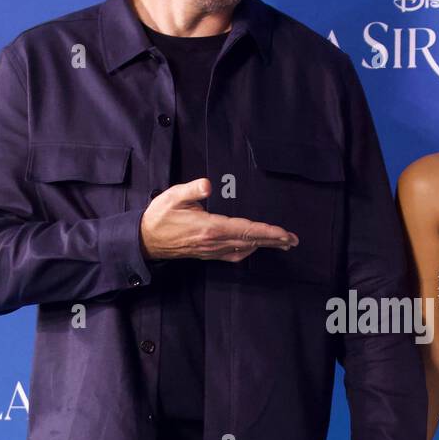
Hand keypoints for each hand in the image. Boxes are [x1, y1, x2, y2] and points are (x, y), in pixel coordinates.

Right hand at [140, 178, 298, 261]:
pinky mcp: (207, 253)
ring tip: (282, 243)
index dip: (267, 231)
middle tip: (293, 240)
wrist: (144, 240)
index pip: (245, 229)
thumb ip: (191, 189)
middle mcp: (214, 242)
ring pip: (244, 249)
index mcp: (209, 227)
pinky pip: (233, 255)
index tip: (284, 233)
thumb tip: (208, 184)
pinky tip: (254, 247)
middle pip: (250, 241)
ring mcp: (211, 250)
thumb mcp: (172, 196)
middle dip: (274, 240)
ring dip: (264, 245)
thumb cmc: (158, 216)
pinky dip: (248, 251)